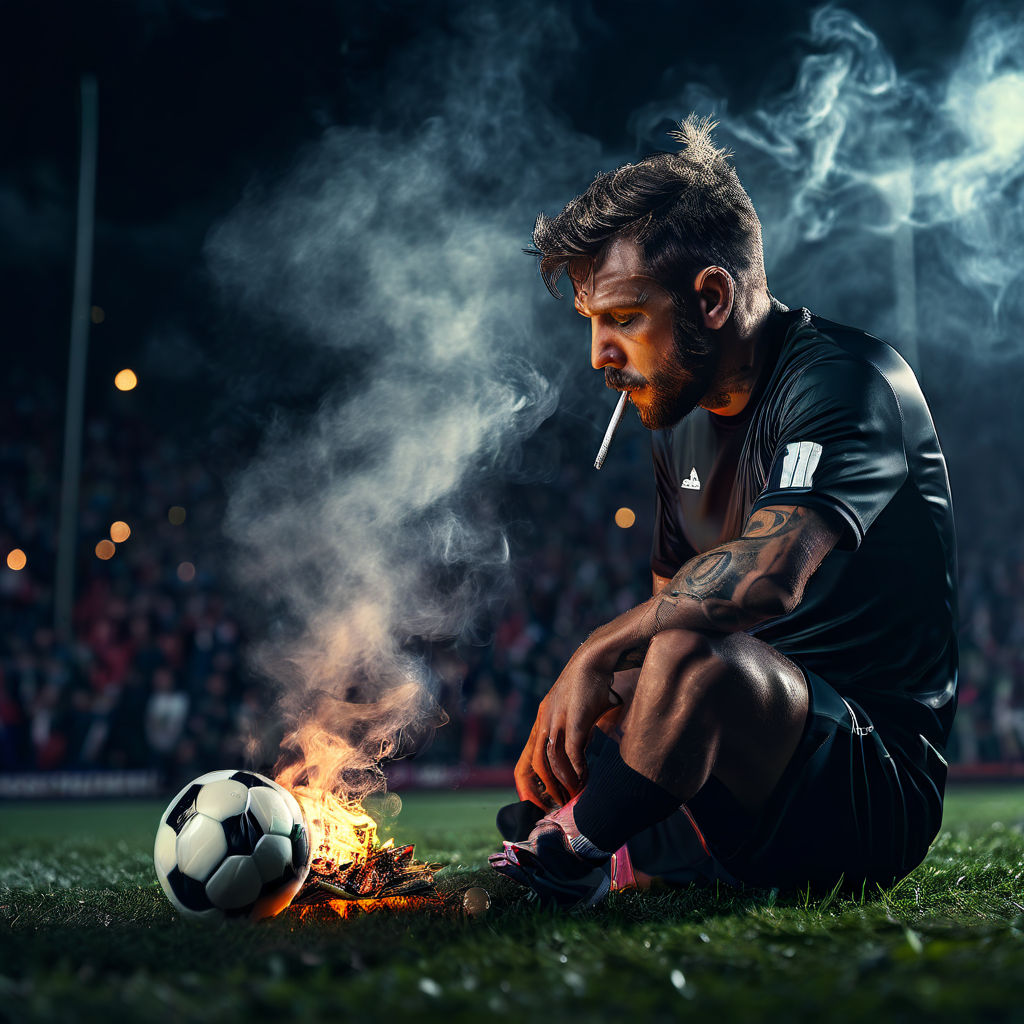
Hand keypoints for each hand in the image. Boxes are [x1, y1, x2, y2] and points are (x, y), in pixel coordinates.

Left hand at [514, 643, 617, 808]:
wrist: (595, 659)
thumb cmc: (588, 686)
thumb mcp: (573, 711)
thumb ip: (572, 734)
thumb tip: (579, 762)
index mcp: (541, 721)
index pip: (525, 762)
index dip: (527, 786)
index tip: (536, 806)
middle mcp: (544, 721)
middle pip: (536, 765)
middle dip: (546, 791)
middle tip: (559, 808)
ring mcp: (558, 719)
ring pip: (553, 761)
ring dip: (564, 783)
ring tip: (574, 798)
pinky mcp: (576, 718)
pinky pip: (573, 751)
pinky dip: (578, 769)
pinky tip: (586, 780)